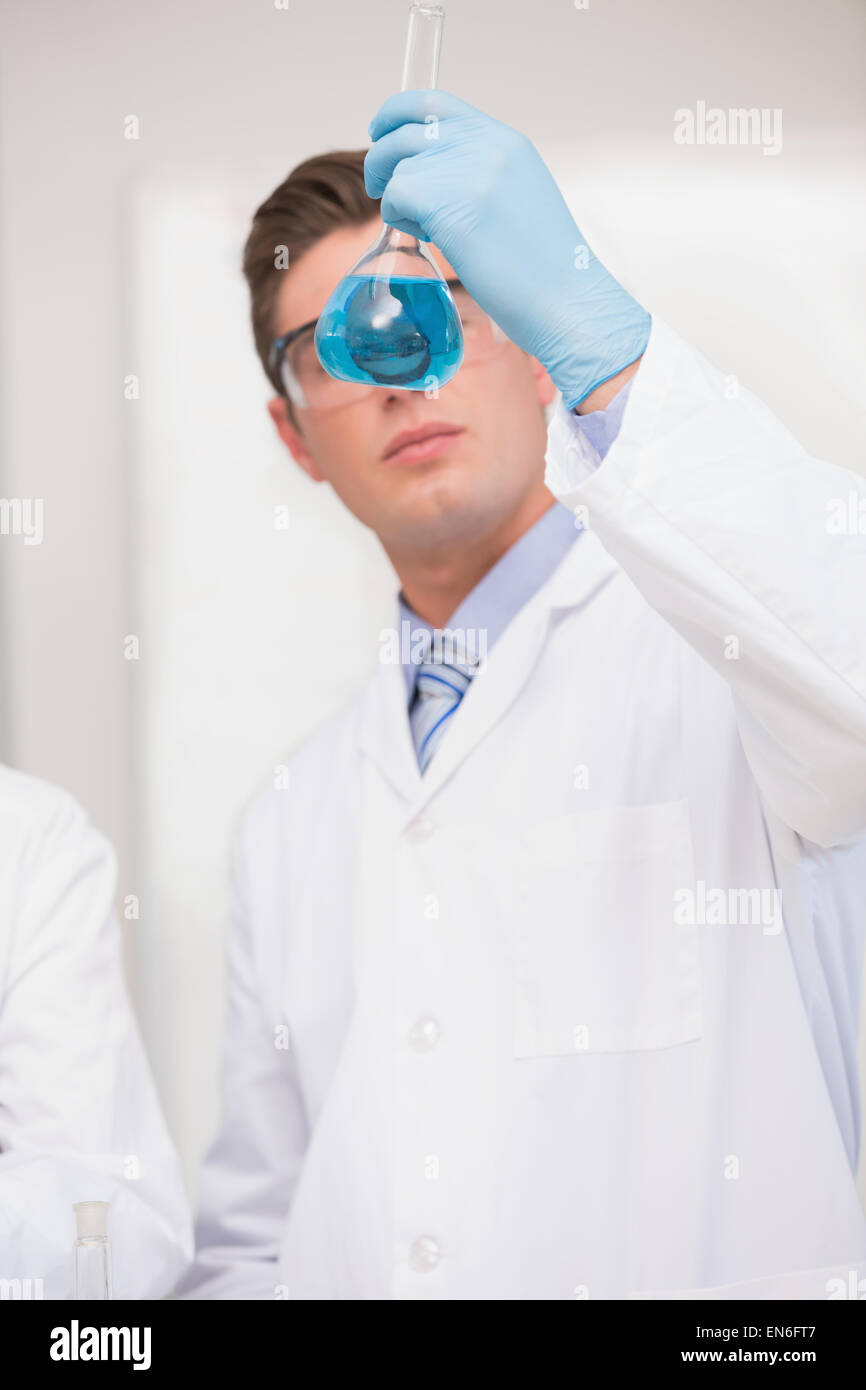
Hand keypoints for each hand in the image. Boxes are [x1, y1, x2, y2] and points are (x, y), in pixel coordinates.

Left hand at [365, 89, 649, 408]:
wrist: (564, 299)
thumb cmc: (543, 268)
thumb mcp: (520, 197)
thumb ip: (483, 174)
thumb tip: (437, 175)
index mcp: (505, 140)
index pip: (435, 102)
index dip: (397, 113)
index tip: (381, 131)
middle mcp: (485, 145)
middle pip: (405, 130)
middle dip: (381, 157)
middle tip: (379, 187)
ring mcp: (467, 171)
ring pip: (398, 166)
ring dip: (397, 198)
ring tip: (424, 228)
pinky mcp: (447, 203)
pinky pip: (397, 196)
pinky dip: (400, 219)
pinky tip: (429, 238)